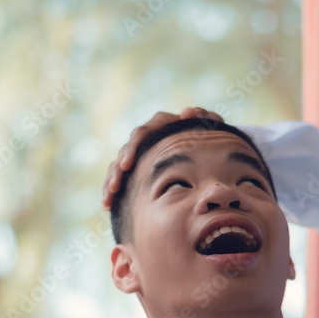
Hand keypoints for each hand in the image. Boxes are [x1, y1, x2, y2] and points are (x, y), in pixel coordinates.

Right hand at [101, 106, 223, 208]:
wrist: (206, 148)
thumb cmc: (209, 136)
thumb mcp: (210, 127)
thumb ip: (204, 118)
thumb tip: (186, 112)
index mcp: (160, 125)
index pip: (141, 134)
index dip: (132, 149)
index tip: (127, 165)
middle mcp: (145, 137)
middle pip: (125, 150)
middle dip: (118, 169)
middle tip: (116, 185)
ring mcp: (138, 152)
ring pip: (118, 165)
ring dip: (111, 181)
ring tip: (108, 199)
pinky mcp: (134, 167)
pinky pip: (118, 177)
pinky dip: (111, 190)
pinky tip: (108, 205)